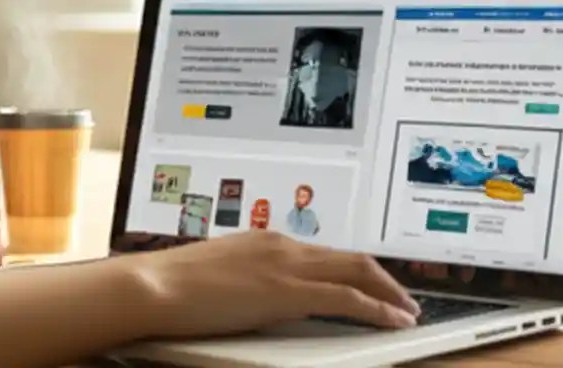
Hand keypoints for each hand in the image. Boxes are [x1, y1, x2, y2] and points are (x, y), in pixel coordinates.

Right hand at [128, 231, 420, 338]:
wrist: (155, 286)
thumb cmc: (175, 286)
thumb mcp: (222, 275)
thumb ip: (249, 278)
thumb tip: (262, 294)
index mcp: (267, 241)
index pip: (326, 253)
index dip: (356, 269)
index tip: (373, 284)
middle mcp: (283, 246)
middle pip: (351, 258)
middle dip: (384, 279)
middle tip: (404, 299)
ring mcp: (287, 266)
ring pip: (357, 272)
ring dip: (388, 292)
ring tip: (406, 311)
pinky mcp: (287, 291)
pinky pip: (347, 299)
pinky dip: (377, 309)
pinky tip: (393, 321)